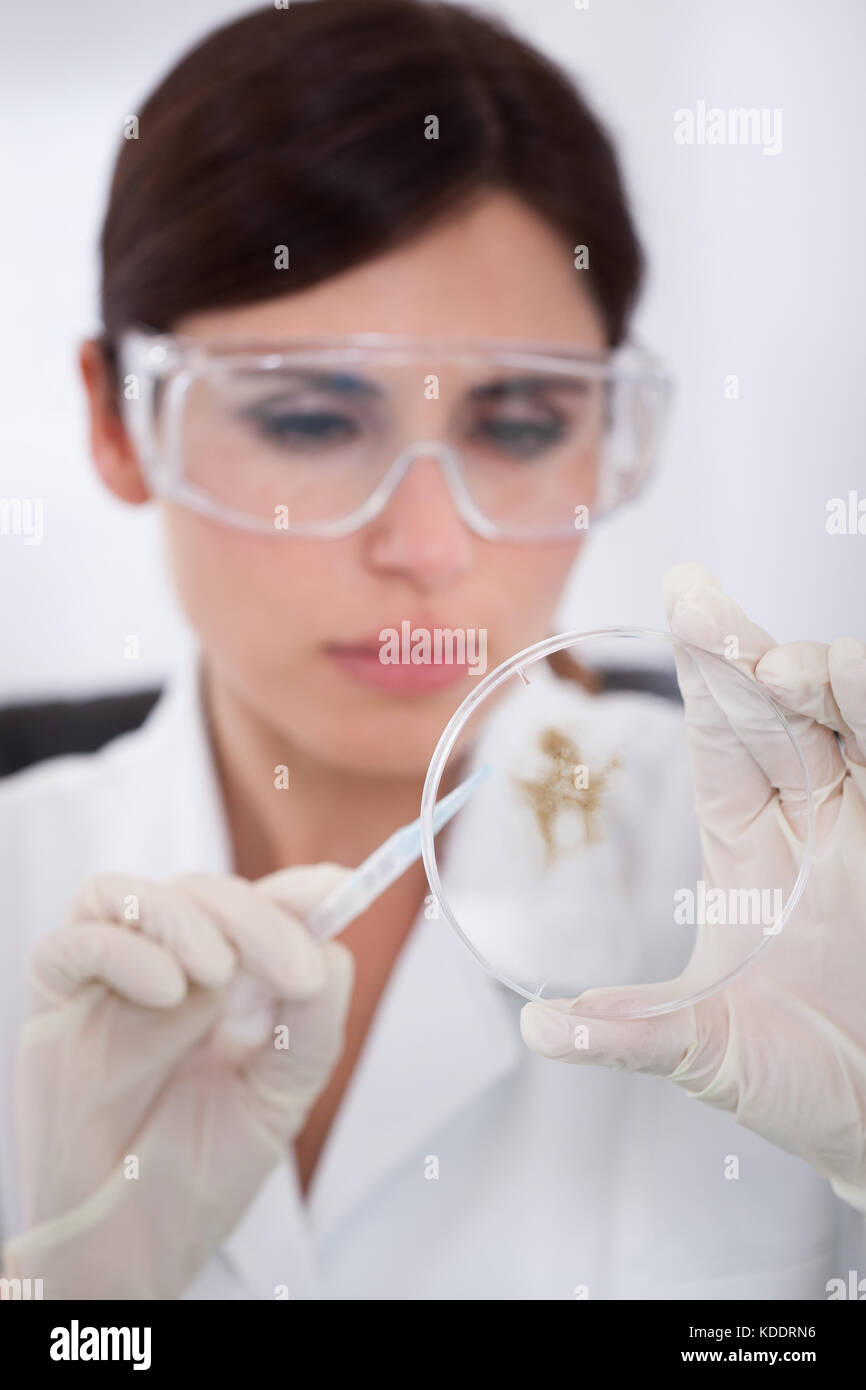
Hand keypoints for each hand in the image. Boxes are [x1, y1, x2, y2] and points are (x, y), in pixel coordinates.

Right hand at [2, 864, 353, 1297]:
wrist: (126, 1248)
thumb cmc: (193, 1176)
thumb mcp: (277, 1099)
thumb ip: (310, 1025)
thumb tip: (331, 951)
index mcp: (220, 985)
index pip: (254, 908)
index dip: (295, 892)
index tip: (341, 891)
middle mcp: (162, 969)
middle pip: (203, 894)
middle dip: (257, 920)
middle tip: (294, 972)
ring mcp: (106, 981)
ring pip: (135, 896)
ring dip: (189, 919)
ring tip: (220, 975)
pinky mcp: (55, 1001)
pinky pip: (76, 941)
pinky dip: (125, 949)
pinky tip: (166, 991)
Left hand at [521, 563, 865, 1215]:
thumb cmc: (804, 1077)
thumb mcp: (706, 1049)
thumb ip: (631, 1034)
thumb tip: (535, 1032)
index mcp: (749, 844)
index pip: (722, 733)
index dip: (705, 667)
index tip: (683, 595)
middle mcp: (813, 820)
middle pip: (777, 706)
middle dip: (741, 648)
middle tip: (701, 603)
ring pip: (848, 714)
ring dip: (820, 675)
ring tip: (788, 668)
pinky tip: (853, 687)